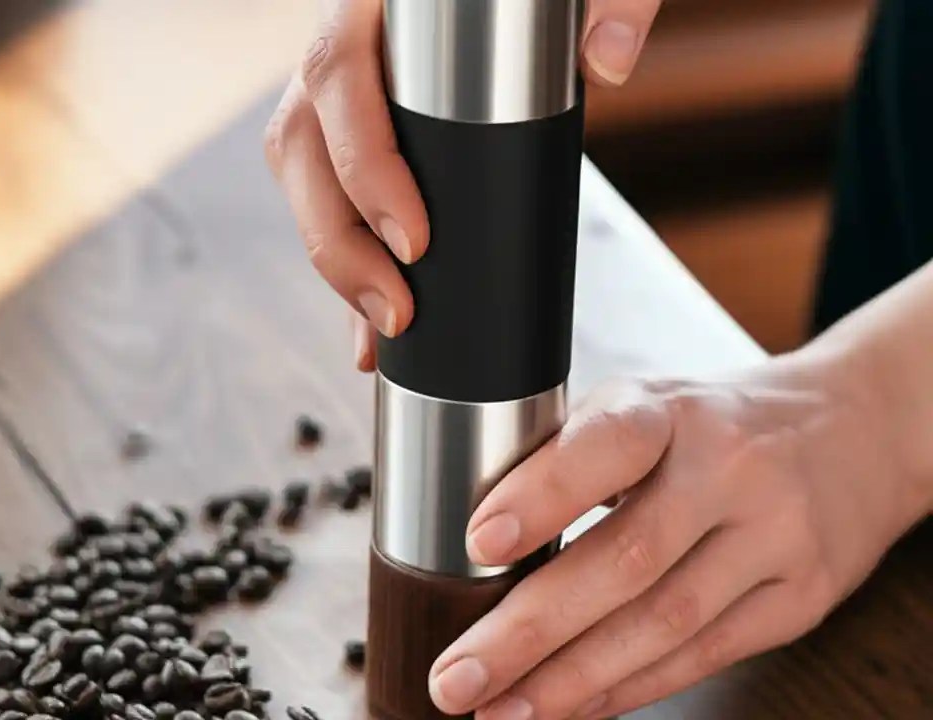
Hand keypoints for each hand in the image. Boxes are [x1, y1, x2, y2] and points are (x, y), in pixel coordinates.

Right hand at [264, 0, 664, 370]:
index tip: (413, 239)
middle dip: (339, 243)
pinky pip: (329, 194)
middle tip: (397, 311)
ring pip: (304, 176)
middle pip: (302, 146)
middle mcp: (343, 38)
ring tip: (384, 325)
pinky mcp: (352, 128)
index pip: (338, 74)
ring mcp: (340, 88)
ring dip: (335, 258)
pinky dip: (351, 258)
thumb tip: (608, 60)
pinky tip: (370, 317)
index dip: (363, 163)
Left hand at [427, 355, 931, 718]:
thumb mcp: (641, 404)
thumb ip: (568, 456)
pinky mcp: (799, 599)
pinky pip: (703, 656)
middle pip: (627, 558)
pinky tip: (572, 706)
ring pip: (664, 624)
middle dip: (531, 630)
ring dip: (572, 680)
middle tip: (457, 676)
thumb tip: (476, 542)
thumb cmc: (711, 423)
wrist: (851, 431)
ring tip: (500, 709)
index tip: (479, 541)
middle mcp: (729, 469)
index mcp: (671, 410)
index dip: (542, 495)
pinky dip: (628, 688)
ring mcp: (773, 538)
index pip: (606, 445)